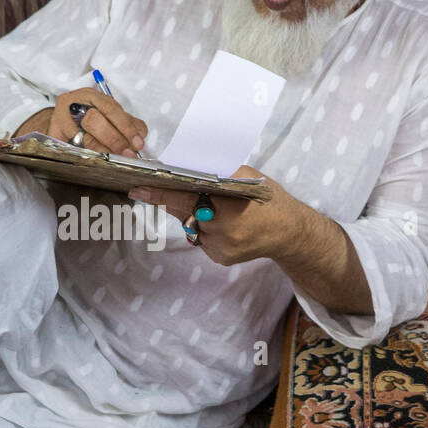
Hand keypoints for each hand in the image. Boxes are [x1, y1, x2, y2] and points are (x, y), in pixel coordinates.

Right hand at [16, 89, 147, 156]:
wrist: (63, 123)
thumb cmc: (88, 118)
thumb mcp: (108, 115)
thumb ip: (126, 122)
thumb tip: (140, 134)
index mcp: (91, 95)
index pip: (110, 108)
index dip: (126, 126)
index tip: (138, 142)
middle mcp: (74, 103)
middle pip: (94, 121)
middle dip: (114, 139)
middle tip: (128, 154)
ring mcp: (60, 119)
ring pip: (83, 137)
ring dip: (103, 150)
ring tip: (116, 159)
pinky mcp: (53, 134)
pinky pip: (72, 148)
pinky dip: (87, 155)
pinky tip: (98, 161)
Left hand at [128, 165, 302, 265]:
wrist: (290, 233)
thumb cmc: (269, 200)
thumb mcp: (250, 177)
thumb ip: (221, 173)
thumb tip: (189, 168)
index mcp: (227, 206)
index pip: (185, 197)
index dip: (159, 193)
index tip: (137, 188)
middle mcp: (221, 230)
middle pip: (185, 212)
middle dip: (175, 201)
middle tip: (153, 189)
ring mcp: (220, 248)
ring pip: (193, 227)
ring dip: (196, 215)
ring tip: (220, 210)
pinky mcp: (220, 259)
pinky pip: (203, 239)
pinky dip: (207, 229)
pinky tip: (226, 225)